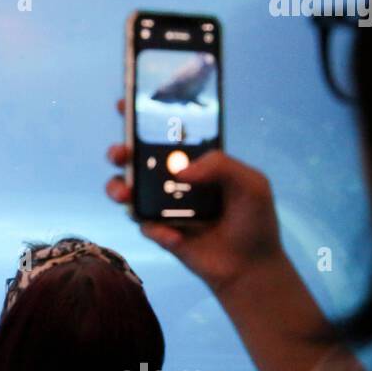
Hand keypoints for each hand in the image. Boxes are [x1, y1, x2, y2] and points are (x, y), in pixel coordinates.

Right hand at [104, 99, 283, 296]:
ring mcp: (162, 206)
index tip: (124, 103)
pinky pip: (144, 224)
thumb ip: (220, 165)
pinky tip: (175, 235)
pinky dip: (154, 228)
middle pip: (136, 159)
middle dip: (120, 152)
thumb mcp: (250, 183)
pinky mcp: (158, 231)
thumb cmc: (253, 220)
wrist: (250, 267)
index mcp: (194, 161)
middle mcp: (173, 180)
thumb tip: (180, 170)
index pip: (165, 134)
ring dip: (118, 187)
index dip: (143, 118)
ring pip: (127, 189)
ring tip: (125, 193)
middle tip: (121, 153)